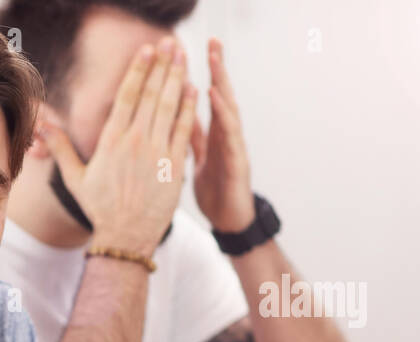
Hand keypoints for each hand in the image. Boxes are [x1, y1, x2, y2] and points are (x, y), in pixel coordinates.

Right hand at [39, 36, 196, 257]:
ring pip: (169, 108)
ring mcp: (156, 154)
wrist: (125, 236)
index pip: (127, 97)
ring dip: (177, 80)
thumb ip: (60, 148)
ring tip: (183, 58)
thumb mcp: (75, 178)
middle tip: (169, 43)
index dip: (138, 71)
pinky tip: (193, 90)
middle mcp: (135, 143)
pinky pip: (184, 131)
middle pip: (150, 95)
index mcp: (111, 142)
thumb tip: (40, 126)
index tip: (146, 50)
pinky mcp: (173, 167)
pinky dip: (189, 109)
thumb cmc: (100, 208)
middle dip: (161, 66)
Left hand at [189, 38, 254, 232]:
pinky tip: (217, 100)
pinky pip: (230, 136)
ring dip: (224, 86)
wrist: (228, 221)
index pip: (210, 98)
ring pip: (230, 111)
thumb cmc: (215, 189)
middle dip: (218, 69)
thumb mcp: (199, 158)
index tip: (195, 50)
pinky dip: (224, 116)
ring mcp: (235, 147)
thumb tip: (182, 113)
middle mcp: (226, 136)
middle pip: (223, 96)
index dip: (204, 75)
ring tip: (215, 64)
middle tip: (212, 42)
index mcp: (215, 134)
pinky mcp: (238, 163)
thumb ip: (194, 135)